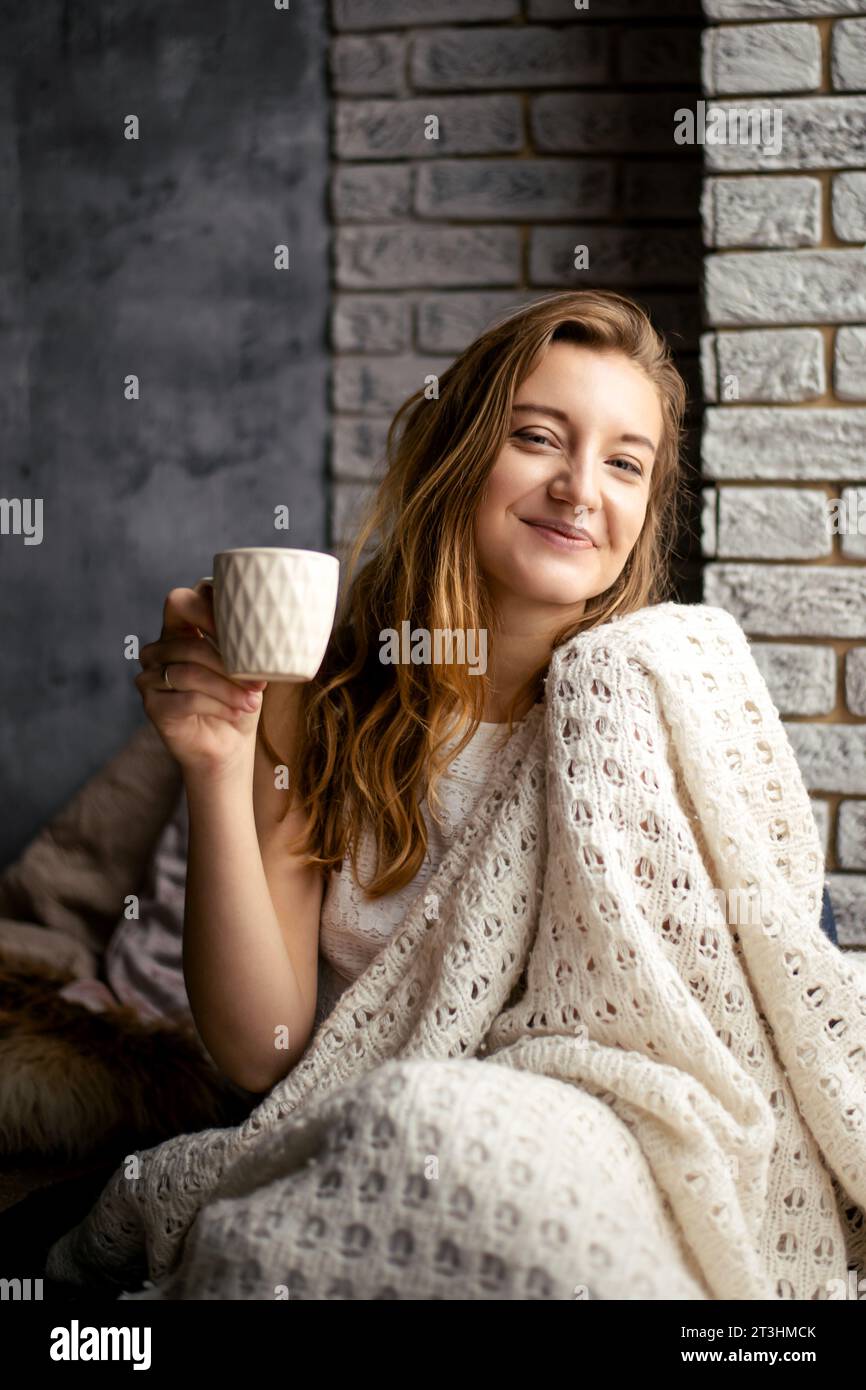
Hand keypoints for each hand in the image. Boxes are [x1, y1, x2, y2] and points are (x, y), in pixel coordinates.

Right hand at [135, 585, 267, 779]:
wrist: (228, 746)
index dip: (208, 610)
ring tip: (252, 701)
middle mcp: (159, 650)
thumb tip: (262, 626)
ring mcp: (150, 677)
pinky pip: (187, 698)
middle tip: (260, 682)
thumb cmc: (238, 699)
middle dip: (230, 664)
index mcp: (179, 630)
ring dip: (228, 689)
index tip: (246, 632)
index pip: (182, 602)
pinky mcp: (152, 705)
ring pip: (191, 673)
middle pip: (190, 644)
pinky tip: (237, 712)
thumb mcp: (246, 665)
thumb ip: (243, 641)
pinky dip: (219, 705)